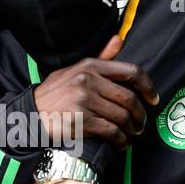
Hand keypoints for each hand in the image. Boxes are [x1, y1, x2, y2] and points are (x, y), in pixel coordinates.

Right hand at [33, 34, 159, 150]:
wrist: (31, 114)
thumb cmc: (56, 93)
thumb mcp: (75, 70)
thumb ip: (101, 58)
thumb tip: (119, 39)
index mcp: (90, 65)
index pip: (131, 71)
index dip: (148, 86)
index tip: (153, 99)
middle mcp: (88, 80)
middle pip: (129, 99)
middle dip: (140, 115)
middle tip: (141, 125)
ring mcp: (84, 100)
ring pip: (122, 117)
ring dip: (131, 130)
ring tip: (131, 135)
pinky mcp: (81, 121)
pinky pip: (111, 131)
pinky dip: (120, 140)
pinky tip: (121, 144)